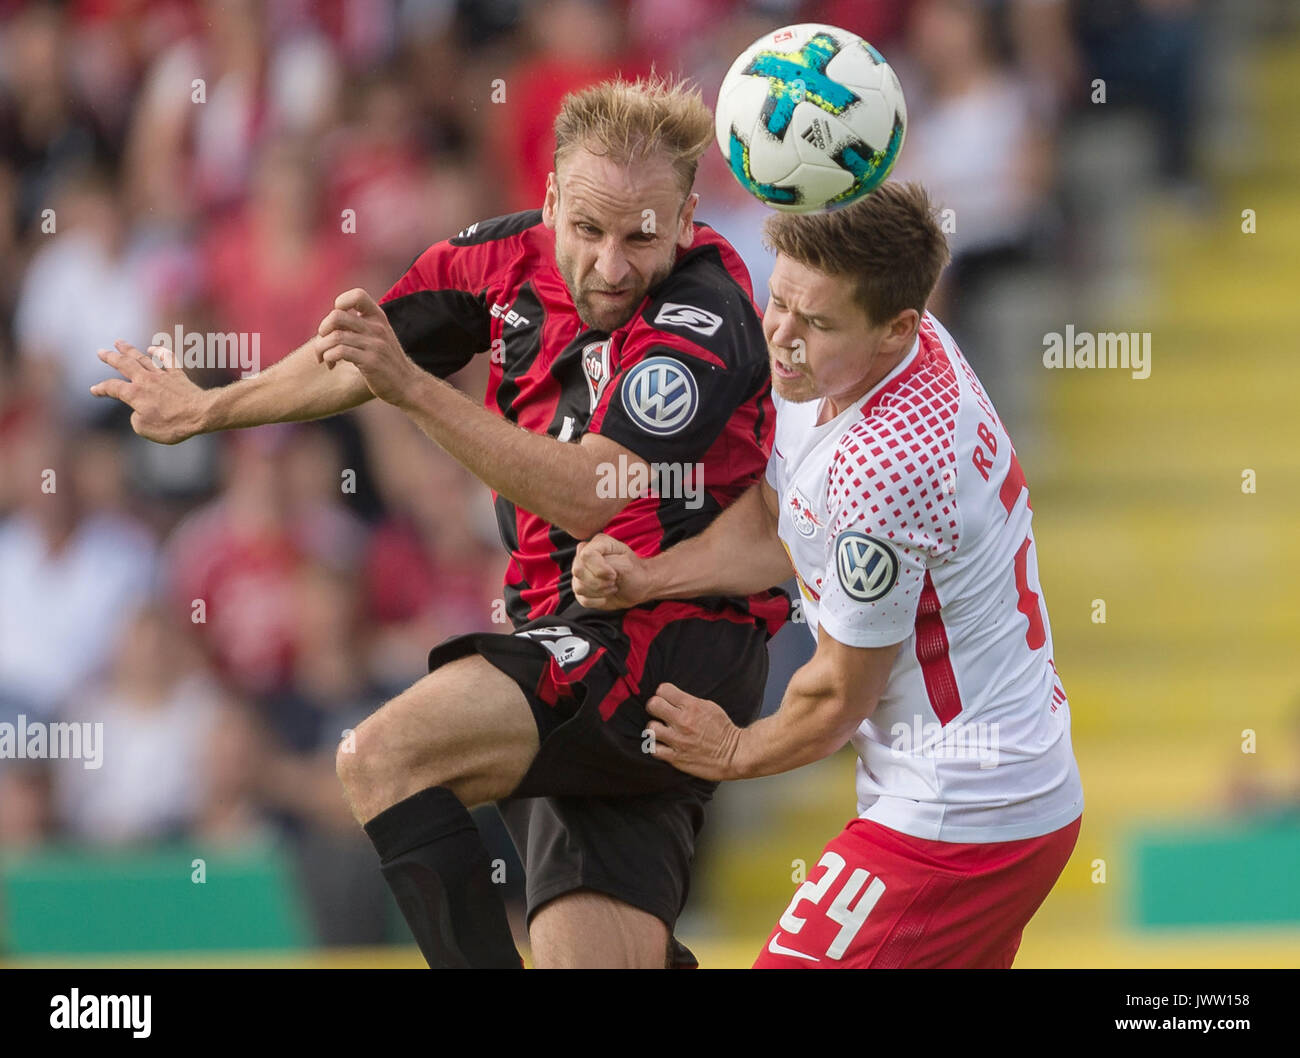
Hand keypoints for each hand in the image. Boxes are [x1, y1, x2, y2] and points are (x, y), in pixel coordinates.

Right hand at [90, 340, 208, 443]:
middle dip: (110, 357)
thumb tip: (140, 410)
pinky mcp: (178, 376)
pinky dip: (159, 353)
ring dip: (129, 350)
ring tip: (118, 342)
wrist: (200, 414)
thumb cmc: (172, 425)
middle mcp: (146, 380)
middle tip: (100, 351)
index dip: (101, 389)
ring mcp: (162, 376)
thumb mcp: (145, 429)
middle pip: (124, 364)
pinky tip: (153, 349)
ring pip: (142, 358)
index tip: (94, 390)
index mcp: (134, 394)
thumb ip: (136, 418)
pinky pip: (167, 360)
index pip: (112, 387)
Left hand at [316, 288, 419, 406]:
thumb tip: (329, 321)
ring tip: (323, 358)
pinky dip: (328, 358)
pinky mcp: (371, 362)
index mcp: (378, 318)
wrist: (408, 385)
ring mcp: (375, 345)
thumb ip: (360, 326)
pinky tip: (331, 365)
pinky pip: (339, 352)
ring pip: (335, 337)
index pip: (358, 295)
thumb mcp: (378, 336)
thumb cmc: (387, 362)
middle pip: (337, 316)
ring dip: (321, 348)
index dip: (341, 303)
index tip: (338, 323)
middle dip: (322, 330)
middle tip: (324, 342)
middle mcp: (377, 328)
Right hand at [573, 533, 652, 609]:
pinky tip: (606, 596)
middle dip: (599, 582)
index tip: (614, 575)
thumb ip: (609, 564)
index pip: (586, 555)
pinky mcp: (580, 587)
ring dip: (599, 592)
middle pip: (578, 571)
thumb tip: (596, 574)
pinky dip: (596, 601)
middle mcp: (585, 555)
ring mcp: (581, 572)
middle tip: (614, 581)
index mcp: (598, 543)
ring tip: (612, 587)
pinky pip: (581, 599)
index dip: (599, 569)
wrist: (638, 587)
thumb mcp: (626, 565)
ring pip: (578, 587)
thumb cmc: (633, 572)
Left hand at [645, 682, 742, 781]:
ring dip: (655, 729)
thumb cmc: (724, 730)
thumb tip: (673, 697)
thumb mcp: (710, 706)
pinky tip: (663, 745)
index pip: (663, 690)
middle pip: (653, 705)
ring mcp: (678, 740)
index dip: (663, 693)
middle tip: (660, 713)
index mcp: (692, 706)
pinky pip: (654, 750)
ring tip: (662, 731)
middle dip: (655, 707)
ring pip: (651, 728)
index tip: (666, 699)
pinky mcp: (676, 758)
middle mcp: (683, 722)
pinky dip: (657, 747)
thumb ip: (689, 701)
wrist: (735, 754)